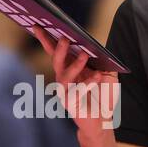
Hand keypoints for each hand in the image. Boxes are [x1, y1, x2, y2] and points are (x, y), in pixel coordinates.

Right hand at [30, 26, 118, 142]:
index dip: (46, 38)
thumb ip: (104, 63)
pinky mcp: (70, 103)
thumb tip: (99, 50)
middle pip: (56, 59)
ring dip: (74, 65)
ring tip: (84, 55)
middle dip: (58, 48)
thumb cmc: (103, 97)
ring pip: (64, 75)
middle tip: (64, 37)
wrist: (102, 122)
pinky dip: (88, 83)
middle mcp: (65, 77)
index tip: (38, 25)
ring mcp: (66, 91)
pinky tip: (98, 77)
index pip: (57, 50)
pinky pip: (77, 91)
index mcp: (71, 68)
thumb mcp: (109, 76)